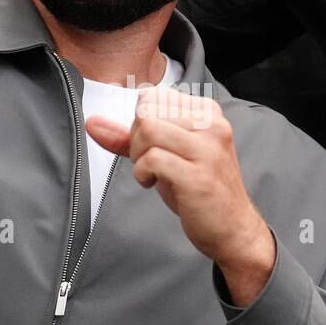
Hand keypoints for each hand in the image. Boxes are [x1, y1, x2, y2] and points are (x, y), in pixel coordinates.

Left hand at [85, 86, 275, 306]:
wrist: (233, 229)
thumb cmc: (199, 190)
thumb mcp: (167, 155)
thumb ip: (130, 138)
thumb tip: (92, 122)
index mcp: (207, 112)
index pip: (153, 95)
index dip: (139, 121)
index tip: (151, 146)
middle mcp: (212, 125)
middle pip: (147, 111)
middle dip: (135, 138)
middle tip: (148, 162)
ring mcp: (207, 149)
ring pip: (148, 129)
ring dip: (137, 155)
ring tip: (149, 172)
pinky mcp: (198, 175)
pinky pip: (152, 159)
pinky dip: (142, 172)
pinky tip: (152, 183)